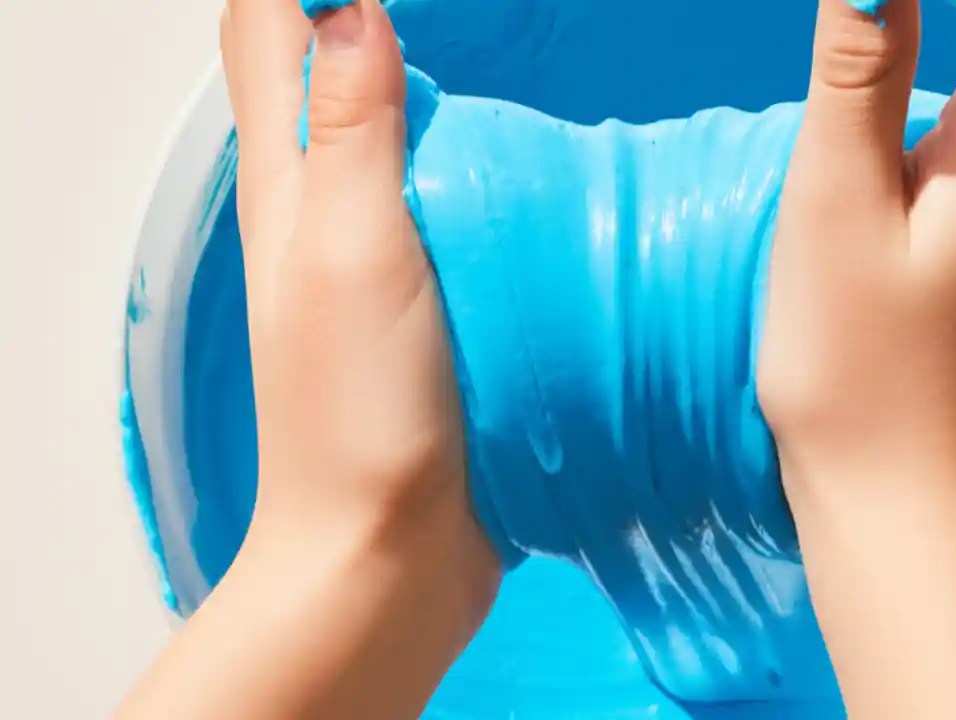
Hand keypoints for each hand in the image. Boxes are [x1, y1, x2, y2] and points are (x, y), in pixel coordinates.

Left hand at [118, 3, 496, 717]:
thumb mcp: (352, 250)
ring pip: (397, 146)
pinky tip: (536, 179)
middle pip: (323, 80)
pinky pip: (456, 218)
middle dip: (362, 21)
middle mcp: (327, 215)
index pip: (266, 38)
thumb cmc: (357, 415)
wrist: (392, 553)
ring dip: (430, 94)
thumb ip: (351, 127)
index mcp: (290, 187)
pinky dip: (483, 179)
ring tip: (494, 65)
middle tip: (448, 19)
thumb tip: (351, 8)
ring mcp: (384, 265)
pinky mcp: (439, 312)